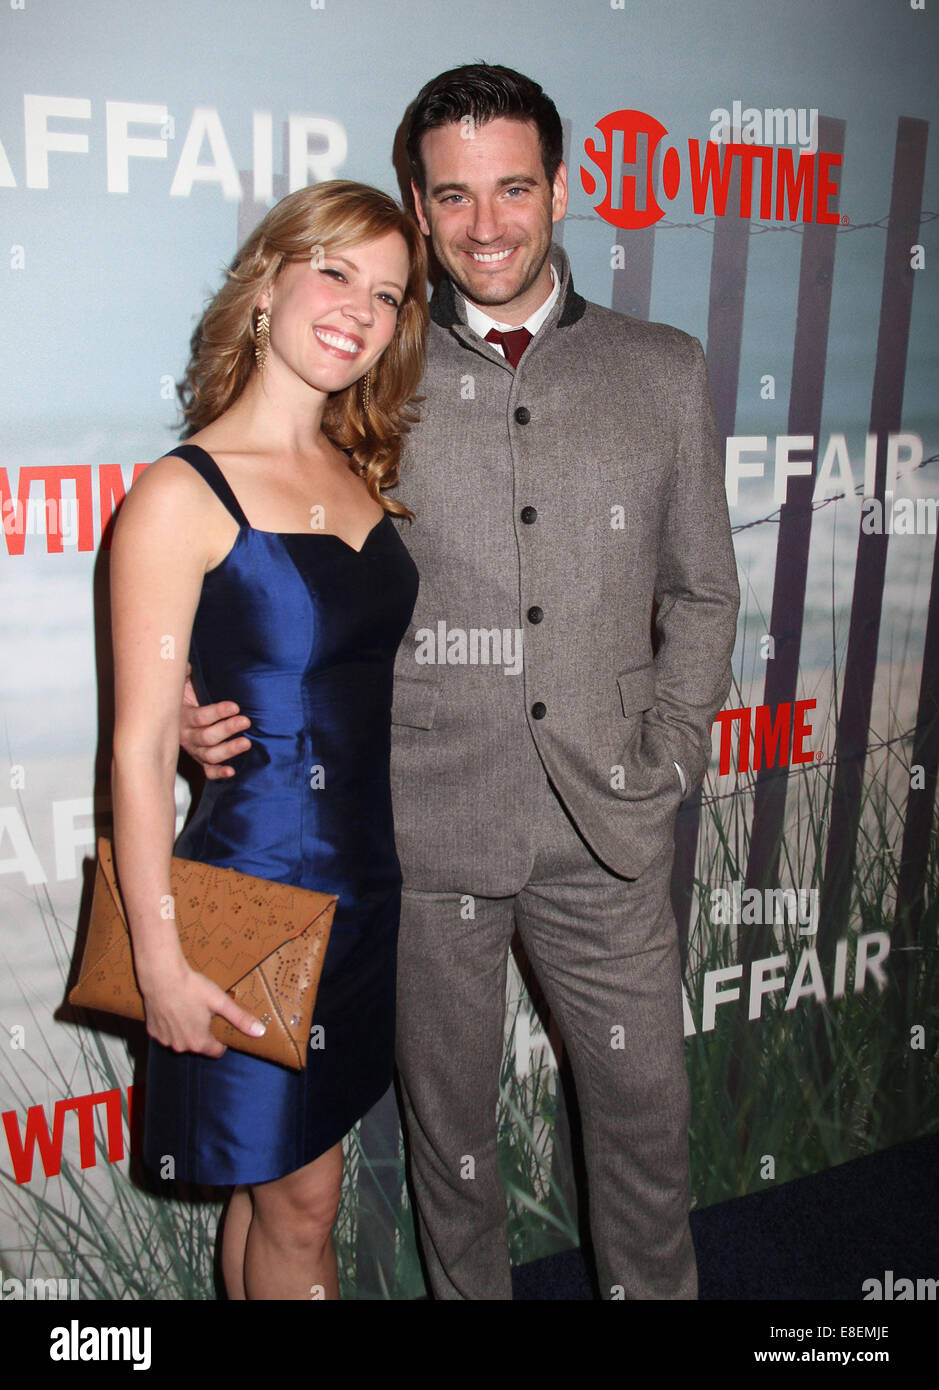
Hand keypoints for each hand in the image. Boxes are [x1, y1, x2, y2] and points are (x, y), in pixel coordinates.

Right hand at [141, 960, 265, 1057]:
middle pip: (198, 1044)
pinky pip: (166, 1033)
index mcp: (199, 1042)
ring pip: (181, 1039)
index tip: (222, 1027)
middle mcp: (180, 1046)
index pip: (216, 1051)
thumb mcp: (220, 1001)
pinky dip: (171, 1025)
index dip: (222, 1040)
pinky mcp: (152, 1031)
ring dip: (186, 1029)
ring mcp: (165, 1040)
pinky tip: (174, 1009)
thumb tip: (260, 1032)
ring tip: (189, 1009)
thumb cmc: (191, 987)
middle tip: (205, 1012)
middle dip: (203, 1032)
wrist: (161, 976)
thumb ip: (240, 1019)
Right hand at [181, 664, 250, 778]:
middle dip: (228, 729)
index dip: (218, 712)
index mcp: (182, 716)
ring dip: (228, 750)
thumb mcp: (181, 682)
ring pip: (209, 755)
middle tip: (246, 722)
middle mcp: (186, 735)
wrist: (170, 715)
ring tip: (246, 743)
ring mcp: (193, 749)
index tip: (235, 707)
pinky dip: (218, 773)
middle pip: (207, 737)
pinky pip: (207, 770)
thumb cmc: (183, 695)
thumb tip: (186, 666)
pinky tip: (232, 771)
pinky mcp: (199, 758)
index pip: (200, 717)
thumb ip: (183, 673)